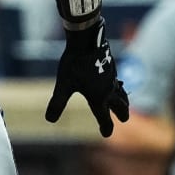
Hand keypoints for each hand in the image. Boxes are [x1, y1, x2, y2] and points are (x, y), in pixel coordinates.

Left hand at [46, 17, 129, 135]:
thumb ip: (57, 103)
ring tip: (125, 103)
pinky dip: (119, 86)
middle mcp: (108, 89)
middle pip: (119, 105)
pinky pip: (118, 80)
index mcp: (98, 97)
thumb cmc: (74, 63)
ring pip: (121, 92)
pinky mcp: (111, 66)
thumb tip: (49, 120)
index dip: (106, 128)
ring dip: (124, 100)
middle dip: (121, 113)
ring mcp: (112, 77)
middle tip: (123, 119)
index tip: (106, 134)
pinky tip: (116, 82)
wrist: (86, 40)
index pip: (104, 117)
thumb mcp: (63, 85)